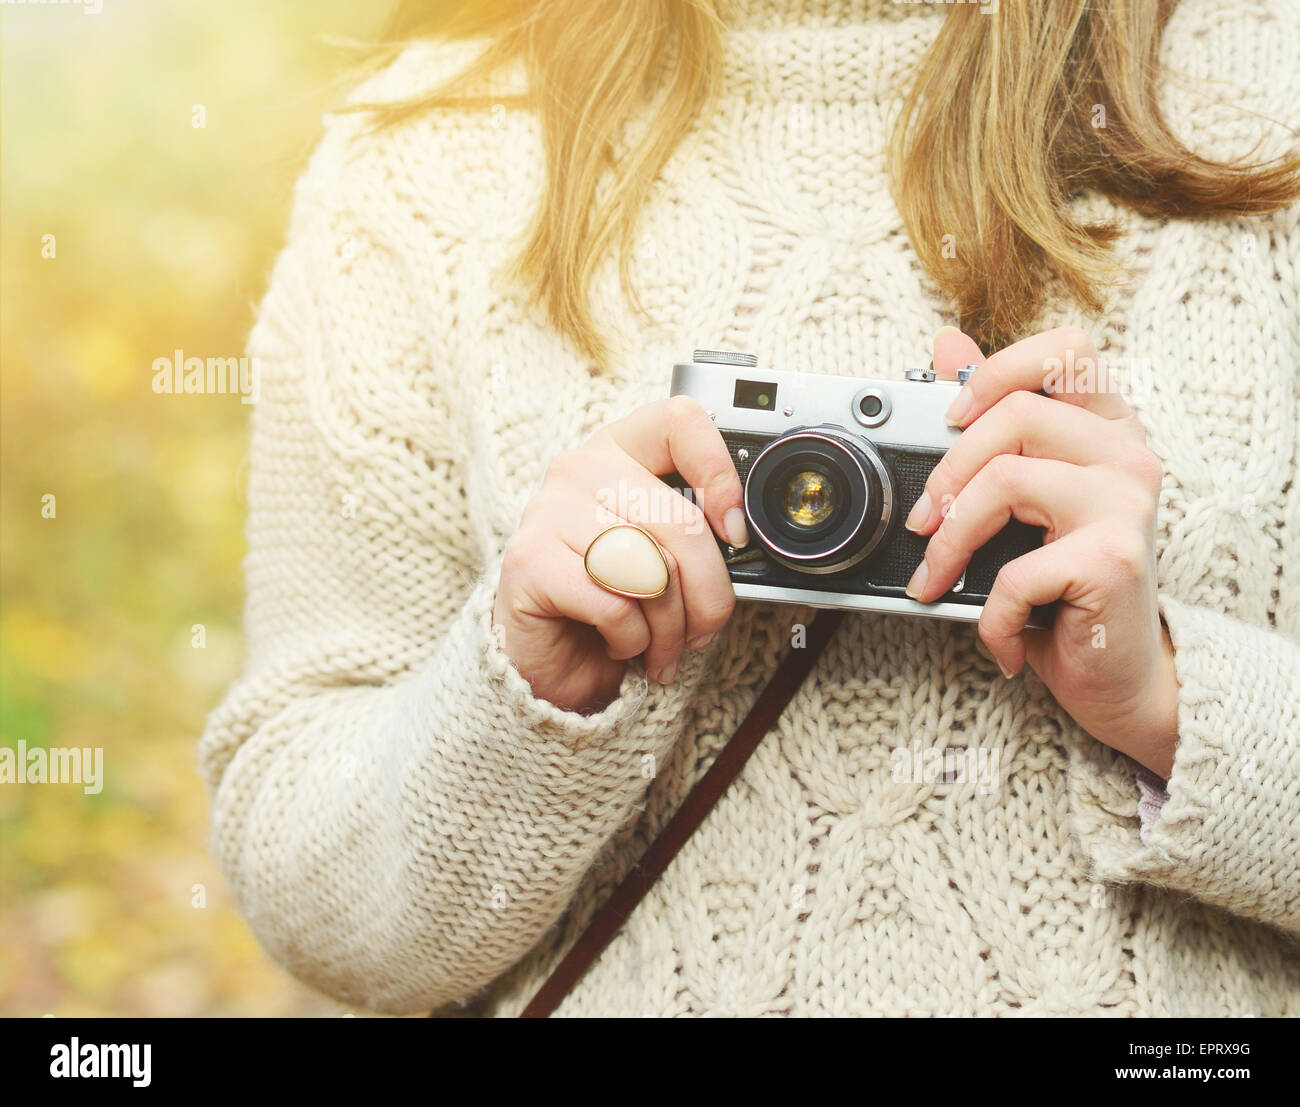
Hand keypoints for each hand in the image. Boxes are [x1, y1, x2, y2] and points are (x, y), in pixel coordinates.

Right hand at [494, 396, 747, 714]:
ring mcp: (548, 510)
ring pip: (652, 568)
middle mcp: (579, 469)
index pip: (678, 421)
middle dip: (708, 593)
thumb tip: (743, 541)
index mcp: (618, 450)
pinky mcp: (529, 561)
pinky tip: (618, 643)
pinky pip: (615, 605)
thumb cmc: (612, 605)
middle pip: (680, 519)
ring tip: (660, 645)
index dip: (719, 473)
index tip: (734, 531)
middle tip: (704, 630)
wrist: (548, 660)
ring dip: (669, 626)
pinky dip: (631, 639)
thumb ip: (696, 534)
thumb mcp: (663, 558)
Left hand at [903, 326, 1179, 777]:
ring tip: (940, 581)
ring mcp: (1126, 503)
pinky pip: (1016, 570)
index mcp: (1105, 429)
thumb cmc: (1066, 586)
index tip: (948, 416)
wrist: (1119, 673)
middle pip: (1014, 415)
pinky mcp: (1114, 559)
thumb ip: (992, 421)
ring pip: (1005, 481)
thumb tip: (948, 346)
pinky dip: (989, 613)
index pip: (1065, 350)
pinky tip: (999, 634)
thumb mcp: (1023, 498)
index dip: (997, 370)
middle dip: (945, 473)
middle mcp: (1126, 455)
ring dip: (950, 543)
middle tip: (922, 523)